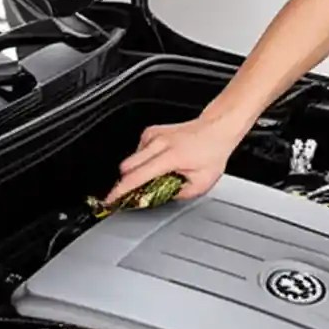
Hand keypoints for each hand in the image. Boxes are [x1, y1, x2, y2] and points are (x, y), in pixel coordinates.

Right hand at [104, 114, 246, 203]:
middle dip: (127, 182)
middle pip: (126, 167)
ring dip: (137, 171)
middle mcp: (159, 143)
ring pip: (131, 158)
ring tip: (155, 175)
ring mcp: (154, 135)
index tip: (111, 200)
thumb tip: (162, 198)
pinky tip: (158, 163)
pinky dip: (142, 160)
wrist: (216, 129)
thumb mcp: (201, 183)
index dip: (121, 191)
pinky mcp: (152, 131)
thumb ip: (179, 194)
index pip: (137, 177)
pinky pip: (137, 150)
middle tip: (136, 192)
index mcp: (170, 157)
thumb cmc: (212, 152)